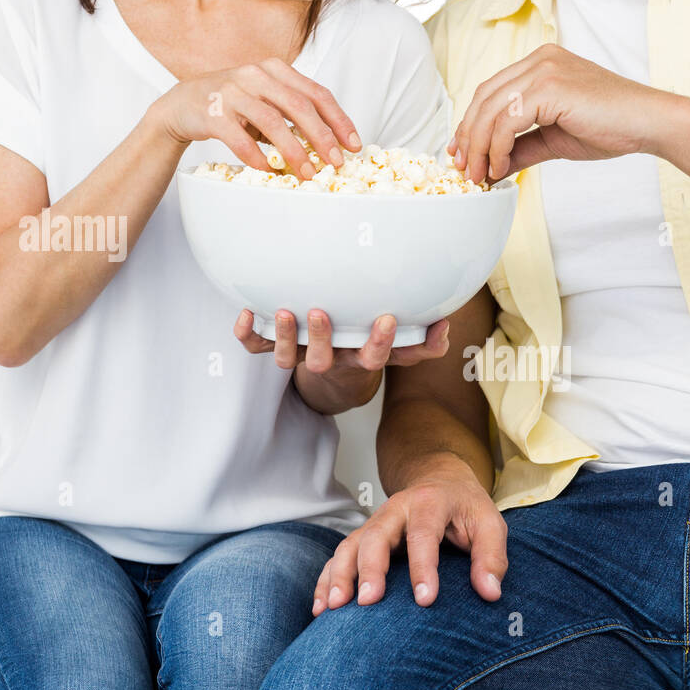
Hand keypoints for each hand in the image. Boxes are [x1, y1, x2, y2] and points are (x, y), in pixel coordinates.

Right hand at [148, 59, 361, 176]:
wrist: (181, 105)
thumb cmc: (233, 106)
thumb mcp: (266, 101)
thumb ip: (293, 114)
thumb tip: (331, 145)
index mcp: (274, 70)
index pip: (316, 93)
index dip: (339, 120)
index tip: (354, 145)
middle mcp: (254, 75)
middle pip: (298, 106)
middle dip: (322, 137)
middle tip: (336, 163)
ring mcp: (231, 91)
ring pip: (272, 122)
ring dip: (294, 151)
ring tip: (308, 174)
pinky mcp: (212, 112)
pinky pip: (240, 138)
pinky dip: (257, 157)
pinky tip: (270, 171)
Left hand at [235, 309, 449, 414]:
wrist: (337, 378)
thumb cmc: (370, 351)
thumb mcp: (401, 351)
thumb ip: (425, 343)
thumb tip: (444, 325)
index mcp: (359, 361)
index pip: (372, 359)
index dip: (378, 343)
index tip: (387, 319)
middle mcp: (329, 361)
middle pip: (321, 361)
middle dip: (320, 339)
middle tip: (319, 312)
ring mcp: (301, 357)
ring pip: (286, 359)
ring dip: (282, 337)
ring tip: (284, 312)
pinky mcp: (278, 350)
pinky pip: (257, 348)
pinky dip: (248, 333)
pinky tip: (245, 312)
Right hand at [312, 453, 507, 614]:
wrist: (440, 479)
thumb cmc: (466, 507)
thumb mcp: (490, 523)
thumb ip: (492, 557)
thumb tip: (490, 593)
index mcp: (429, 503)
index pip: (423, 534)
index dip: (423, 567)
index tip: (425, 599)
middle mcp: (395, 509)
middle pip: (376, 536)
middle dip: (369, 569)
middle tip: (368, 602)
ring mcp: (375, 522)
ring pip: (349, 545)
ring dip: (339, 575)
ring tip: (334, 608)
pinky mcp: (362, 536)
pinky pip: (339, 556)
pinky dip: (327, 580)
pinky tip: (321, 607)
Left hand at [448, 44, 673, 182]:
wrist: (647, 124)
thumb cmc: (609, 128)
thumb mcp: (554, 139)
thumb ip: (521, 148)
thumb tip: (492, 167)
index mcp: (540, 64)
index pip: (490, 91)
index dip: (470, 124)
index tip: (462, 154)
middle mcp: (539, 60)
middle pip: (483, 98)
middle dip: (468, 137)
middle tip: (464, 170)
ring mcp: (544, 69)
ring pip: (490, 109)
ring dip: (479, 147)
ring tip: (480, 176)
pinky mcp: (550, 87)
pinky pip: (507, 120)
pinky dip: (497, 147)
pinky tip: (500, 168)